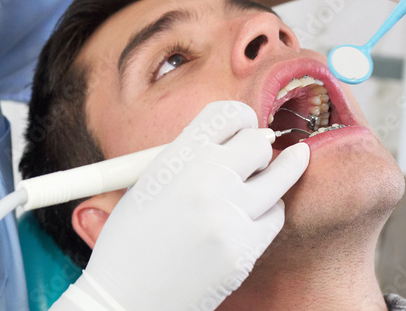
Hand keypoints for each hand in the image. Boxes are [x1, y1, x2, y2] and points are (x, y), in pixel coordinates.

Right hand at [51, 101, 308, 310]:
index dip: (240, 119)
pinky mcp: (244, 250)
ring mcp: (228, 216)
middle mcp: (205, 180)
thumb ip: (188, 157)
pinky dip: (266, 212)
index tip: (244, 128)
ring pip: (278, 178)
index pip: (228, 114)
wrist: (125, 299)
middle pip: (258, 142)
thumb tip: (234, 139)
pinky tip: (250, 214)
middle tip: (254, 157)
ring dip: (274, 175)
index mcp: (175, 158)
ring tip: (280, 168)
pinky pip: (274, 216)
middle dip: (258, 147)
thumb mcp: (147, 183)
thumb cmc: (131, 241)